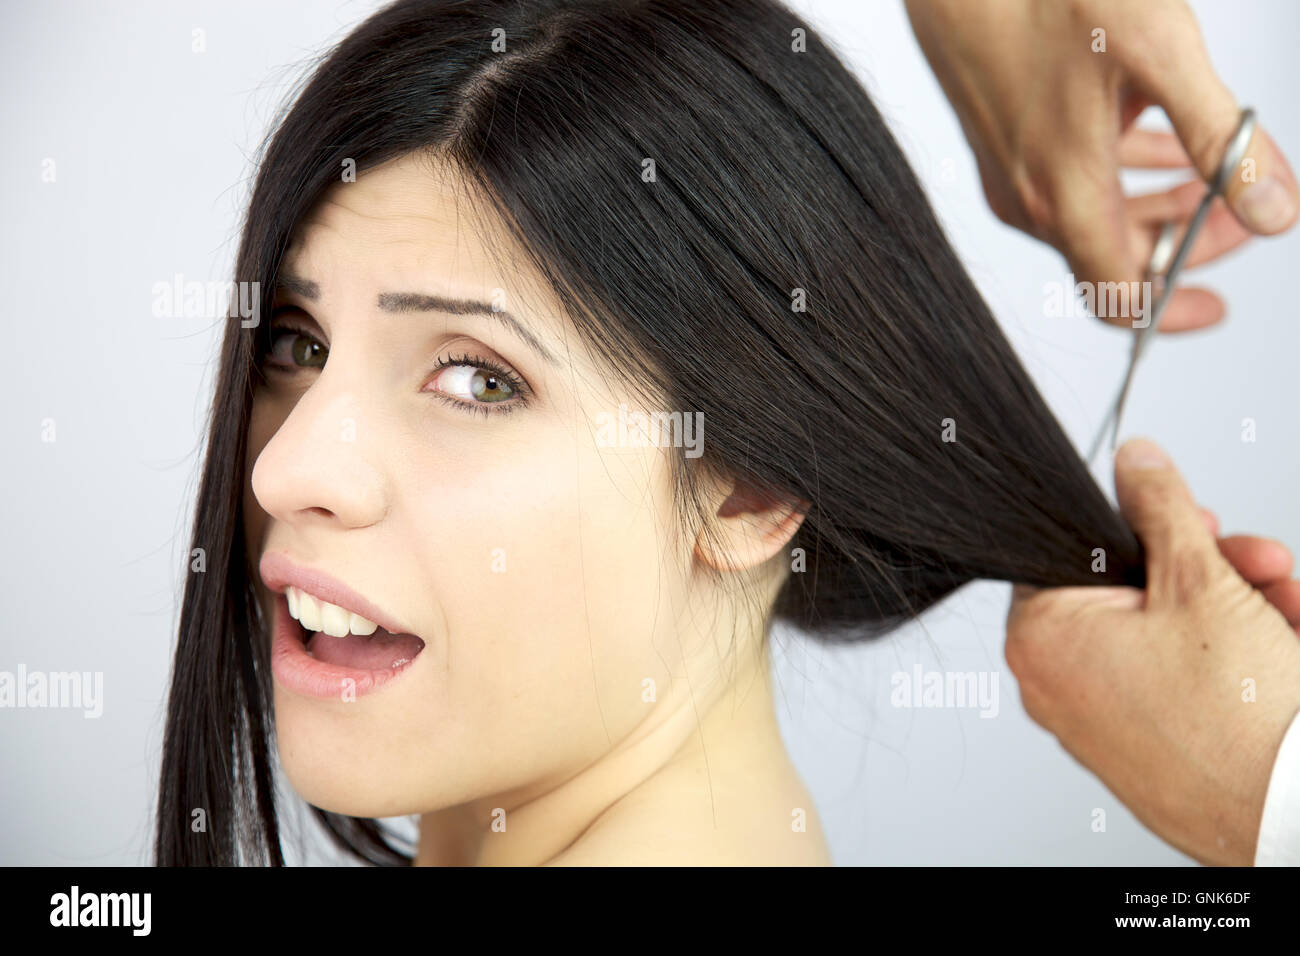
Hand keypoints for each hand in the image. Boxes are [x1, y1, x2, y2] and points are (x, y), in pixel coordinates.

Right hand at [905, 0, 1299, 330]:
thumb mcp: (1159, 55)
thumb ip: (1221, 137)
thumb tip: (1274, 209)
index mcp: (1065, 195)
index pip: (1119, 297)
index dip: (1171, 312)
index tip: (1214, 306)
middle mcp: (1031, 201)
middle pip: (1116, 259)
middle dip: (1187, 243)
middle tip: (1244, 208)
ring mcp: (1013, 177)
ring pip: (1098, 221)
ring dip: (1161, 207)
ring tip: (1216, 169)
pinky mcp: (1008, 150)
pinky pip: (1071, 188)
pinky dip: (1127, 178)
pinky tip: (1163, 141)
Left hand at [1005, 438, 1299, 864]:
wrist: (1286, 815)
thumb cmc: (1233, 719)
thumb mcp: (1197, 579)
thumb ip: (1159, 507)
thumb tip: (1136, 462)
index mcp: (1040, 635)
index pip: (1071, 549)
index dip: (1141, 526)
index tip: (1187, 522)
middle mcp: (1053, 683)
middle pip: (1129, 589)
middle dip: (1207, 566)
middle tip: (1251, 561)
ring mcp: (1096, 721)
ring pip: (1164, 632)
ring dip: (1233, 605)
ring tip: (1282, 607)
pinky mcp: (1143, 747)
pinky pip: (1180, 680)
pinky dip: (1230, 656)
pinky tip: (1279, 642)